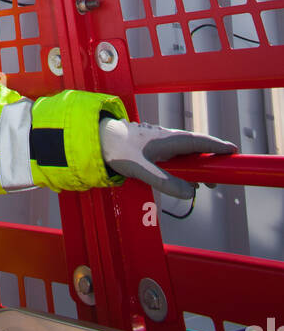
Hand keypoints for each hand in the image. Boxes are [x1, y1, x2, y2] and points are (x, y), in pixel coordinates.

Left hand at [99, 118, 236, 199]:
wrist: (98, 139)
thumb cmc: (118, 151)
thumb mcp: (142, 170)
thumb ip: (166, 182)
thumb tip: (190, 192)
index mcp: (168, 139)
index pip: (199, 142)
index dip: (217, 146)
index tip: (233, 150)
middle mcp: (167, 138)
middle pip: (195, 148)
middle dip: (210, 160)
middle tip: (220, 177)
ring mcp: (160, 142)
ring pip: (185, 153)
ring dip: (196, 166)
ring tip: (204, 184)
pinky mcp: (152, 148)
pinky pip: (175, 156)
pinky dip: (184, 166)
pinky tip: (183, 179)